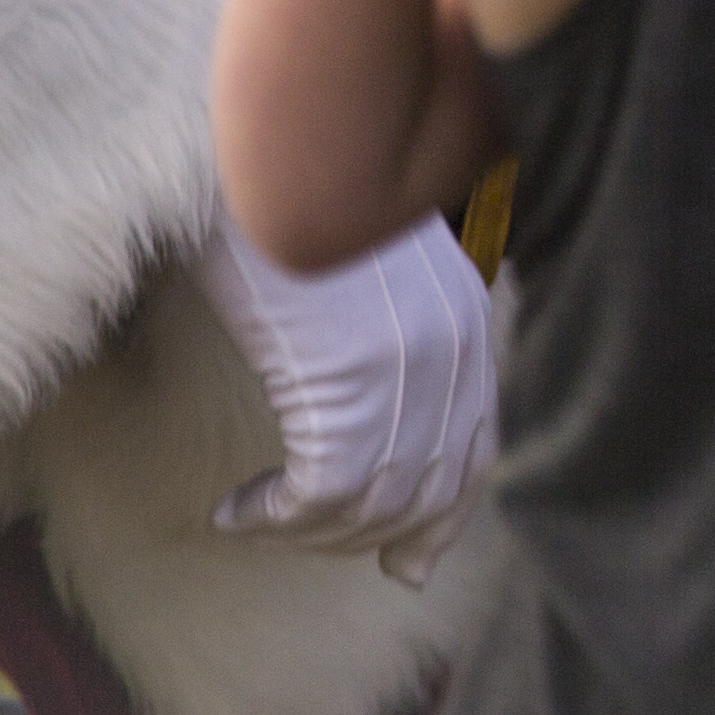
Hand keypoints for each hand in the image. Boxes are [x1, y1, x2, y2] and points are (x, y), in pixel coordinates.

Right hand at [195, 209, 497, 580]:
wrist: (261, 153)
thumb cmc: (297, 199)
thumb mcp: (371, 267)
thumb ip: (397, 337)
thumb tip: (376, 426)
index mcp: (464, 316)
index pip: (479, 448)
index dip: (441, 516)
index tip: (405, 561)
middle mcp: (451, 349)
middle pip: (428, 489)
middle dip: (368, 534)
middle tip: (306, 539)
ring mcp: (404, 369)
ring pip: (372, 503)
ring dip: (310, 531)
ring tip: (258, 516)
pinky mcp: (345, 384)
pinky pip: (319, 494)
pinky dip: (274, 517)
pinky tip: (236, 510)